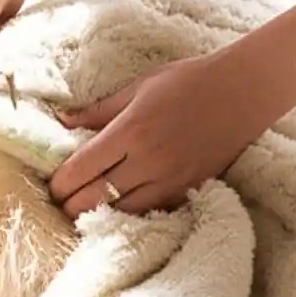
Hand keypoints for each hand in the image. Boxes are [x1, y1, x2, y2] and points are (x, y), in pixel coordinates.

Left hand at [48, 50, 278, 218]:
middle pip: (94, 199)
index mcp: (130, 130)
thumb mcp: (139, 86)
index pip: (80, 169)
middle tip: (62, 202)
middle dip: (71, 204)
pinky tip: (118, 210)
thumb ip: (98, 110)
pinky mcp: (188, 189)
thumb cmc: (189, 81)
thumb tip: (61, 120)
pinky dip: (129, 215)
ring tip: (85, 209)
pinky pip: (150, 213)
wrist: (244, 91)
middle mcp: (148, 160)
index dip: (59, 184)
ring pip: (121, 213)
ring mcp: (170, 179)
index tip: (51, 186)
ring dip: (98, 215)